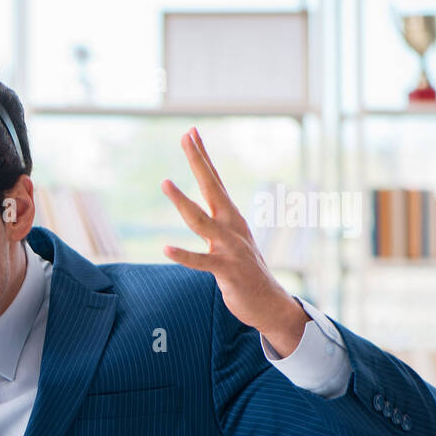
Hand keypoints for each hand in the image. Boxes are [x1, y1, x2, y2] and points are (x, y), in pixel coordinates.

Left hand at [160, 127, 308, 356]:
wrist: (270, 303)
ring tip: (165, 183)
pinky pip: (201, 262)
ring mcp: (230, 248)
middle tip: (185, 137)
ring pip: (202, 221)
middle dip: (198, 162)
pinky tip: (165, 248)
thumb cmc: (245, 271)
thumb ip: (217, 222)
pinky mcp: (226, 271)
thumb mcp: (231, 240)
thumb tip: (208, 203)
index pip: (214, 181)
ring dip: (183, 202)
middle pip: (212, 188)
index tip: (191, 132)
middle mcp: (231, 227)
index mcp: (231, 218)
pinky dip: (184, 255)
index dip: (202, 157)